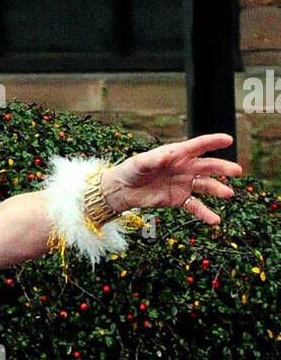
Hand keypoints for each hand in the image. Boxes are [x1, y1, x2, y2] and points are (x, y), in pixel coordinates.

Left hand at [101, 133, 241, 224]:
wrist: (124, 190)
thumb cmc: (132, 170)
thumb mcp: (140, 163)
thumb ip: (154, 159)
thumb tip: (168, 155)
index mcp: (177, 154)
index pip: (198, 146)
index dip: (213, 142)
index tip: (228, 140)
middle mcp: (184, 168)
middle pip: (207, 166)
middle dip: (222, 168)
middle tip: (237, 171)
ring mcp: (183, 184)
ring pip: (205, 186)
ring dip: (217, 190)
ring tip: (228, 194)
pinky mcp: (179, 200)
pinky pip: (195, 206)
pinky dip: (205, 213)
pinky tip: (215, 220)